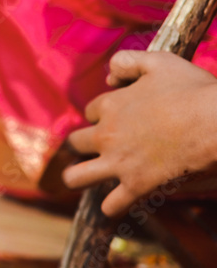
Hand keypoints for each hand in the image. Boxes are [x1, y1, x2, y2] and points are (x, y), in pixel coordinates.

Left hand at [63, 50, 216, 216]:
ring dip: (76, 177)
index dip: (102, 114)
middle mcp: (106, 135)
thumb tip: (108, 77)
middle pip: (75, 142)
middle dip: (81, 144)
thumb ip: (127, 62)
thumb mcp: (159, 61)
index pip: (90, 111)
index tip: (115, 116)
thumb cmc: (193, 90)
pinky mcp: (137, 185)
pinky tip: (115, 204)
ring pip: (76, 177)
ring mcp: (119, 163)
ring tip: (81, 177)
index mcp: (110, 106)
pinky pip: (112, 204)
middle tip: (95, 147)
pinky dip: (112, 206)